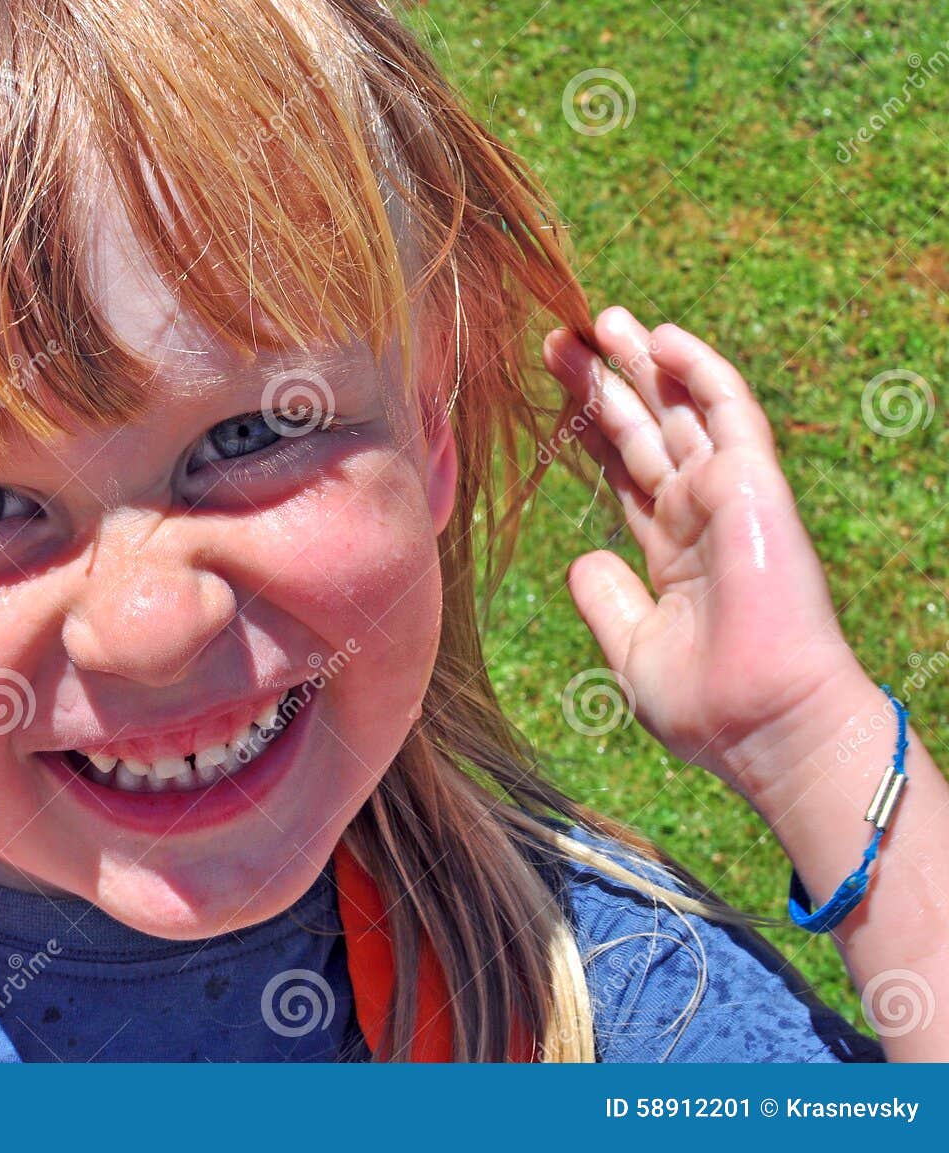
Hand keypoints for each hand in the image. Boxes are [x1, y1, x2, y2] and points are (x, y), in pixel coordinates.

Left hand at [542, 308, 864, 804]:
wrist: (767, 728)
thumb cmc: (708, 707)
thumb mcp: (633, 648)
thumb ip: (606, 598)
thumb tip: (582, 559)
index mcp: (670, 552)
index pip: (624, 471)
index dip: (589, 428)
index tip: (551, 391)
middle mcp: (698, 516)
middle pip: (642, 431)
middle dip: (601, 384)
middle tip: (560, 339)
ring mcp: (727, 498)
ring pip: (680, 410)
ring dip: (642, 363)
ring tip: (602, 318)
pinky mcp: (754, 487)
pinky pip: (727, 412)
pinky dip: (697, 369)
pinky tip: (661, 336)